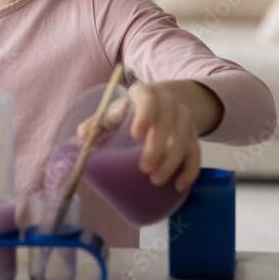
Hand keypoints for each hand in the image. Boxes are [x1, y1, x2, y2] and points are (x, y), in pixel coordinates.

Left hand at [77, 81, 200, 191]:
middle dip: (157, 147)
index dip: (144, 117)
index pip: (149, 101)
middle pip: (168, 123)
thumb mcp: (117, 108)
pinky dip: (190, 170)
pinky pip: (196, 152)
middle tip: (144, 168)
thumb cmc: (134, 108)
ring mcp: (185, 119)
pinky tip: (178, 185)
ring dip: (172, 162)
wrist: (168, 97)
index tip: (136, 135)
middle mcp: (170, 104)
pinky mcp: (194, 135)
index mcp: (147, 94)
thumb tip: (81, 137)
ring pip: (185, 139)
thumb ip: (99, 122)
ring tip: (156, 180)